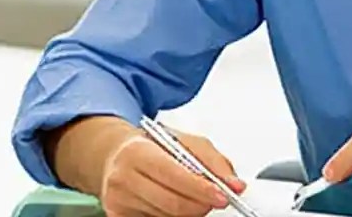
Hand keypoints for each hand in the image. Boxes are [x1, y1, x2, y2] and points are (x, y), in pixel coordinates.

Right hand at [99, 126, 245, 216]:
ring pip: (167, 216)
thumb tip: (234, 184)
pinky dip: (172, 216)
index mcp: (138, 152)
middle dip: (200, 205)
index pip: (174, 175)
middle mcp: (123, 177)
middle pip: (172, 203)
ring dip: (188, 211)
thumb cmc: (151, 148)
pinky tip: (171, 202)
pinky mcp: (117, 216)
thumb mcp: (183, 142)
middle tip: (214, 200)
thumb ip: (212, 160)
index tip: (223, 196)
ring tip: (190, 196)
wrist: (117, 157)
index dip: (201, 189)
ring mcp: (118, 201)